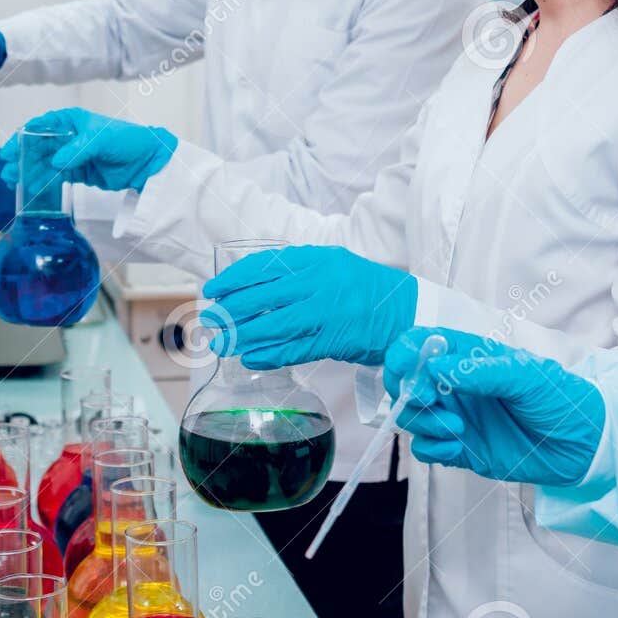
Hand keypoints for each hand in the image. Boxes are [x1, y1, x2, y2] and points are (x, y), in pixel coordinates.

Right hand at [0, 108, 177, 193]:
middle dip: (21, 159)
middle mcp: (68, 136)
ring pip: (44, 163)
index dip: (21, 138)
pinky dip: (43, 182)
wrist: (147, 162)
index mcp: (71, 120)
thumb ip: (77, 150)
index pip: (40, 126)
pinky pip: (55, 177)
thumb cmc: (127, 140)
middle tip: (8, 172)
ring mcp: (72, 155)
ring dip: (29, 172)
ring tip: (14, 183)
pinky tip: (32, 189)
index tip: (8, 151)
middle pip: (38, 147)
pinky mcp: (77, 172)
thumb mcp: (101, 140)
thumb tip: (56, 163)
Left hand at [199, 246, 416, 368]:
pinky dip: (269, 355)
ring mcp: (327, 312)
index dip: (233, 279)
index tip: (213, 290)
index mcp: (316, 258)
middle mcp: (319, 282)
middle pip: (261, 297)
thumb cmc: (366, 289)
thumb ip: (299, 272)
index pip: (263, 266)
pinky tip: (250, 358)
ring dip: (242, 337)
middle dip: (229, 310)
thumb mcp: (333, 266)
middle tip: (210, 320)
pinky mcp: (334, 340)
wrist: (408, 311)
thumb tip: (253, 288)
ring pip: (272, 325)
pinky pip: (293, 349)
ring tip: (221, 343)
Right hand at [384, 328, 603, 486]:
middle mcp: (456, 385)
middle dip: (407, 390)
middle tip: (428, 400)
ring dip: (422, 421)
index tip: (408, 367)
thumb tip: (436, 366)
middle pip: (407, 381)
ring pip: (412, 415)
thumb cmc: (560, 398)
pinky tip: (455, 450)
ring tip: (456, 429)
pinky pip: (426, 448)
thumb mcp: (526, 376)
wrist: (584, 445)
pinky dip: (430, 449)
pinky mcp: (461, 448)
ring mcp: (456, 416)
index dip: (405, 352)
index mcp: (468, 356)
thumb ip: (481, 371)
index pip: (421, 344)